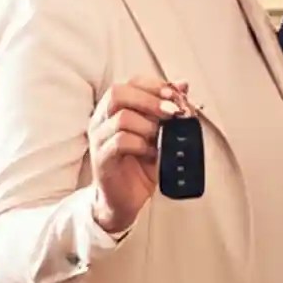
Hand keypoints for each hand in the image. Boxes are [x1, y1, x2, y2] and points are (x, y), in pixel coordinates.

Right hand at [86, 78, 187, 232]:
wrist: (125, 200)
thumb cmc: (140, 165)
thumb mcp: (160, 133)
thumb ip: (169, 109)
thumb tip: (183, 85)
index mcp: (115, 109)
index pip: (130, 83)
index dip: (154, 85)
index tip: (175, 95)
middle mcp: (102, 120)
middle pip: (118, 93)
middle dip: (151, 100)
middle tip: (173, 112)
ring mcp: (99, 139)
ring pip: (121, 117)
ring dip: (149, 125)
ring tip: (160, 137)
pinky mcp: (102, 159)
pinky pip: (120, 142)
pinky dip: (141, 144)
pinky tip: (151, 152)